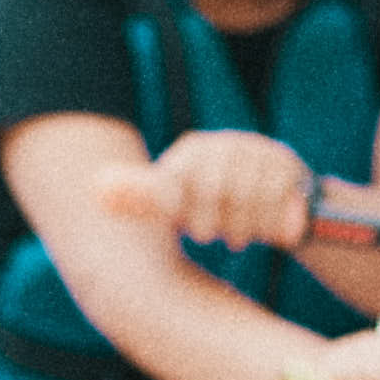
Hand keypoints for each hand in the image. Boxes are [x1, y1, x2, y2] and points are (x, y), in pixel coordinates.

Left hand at [96, 131, 315, 249]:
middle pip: (213, 192)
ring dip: (241, 227)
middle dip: (213, 223)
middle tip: (213, 235)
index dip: (186, 213)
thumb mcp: (176, 203)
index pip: (178, 182)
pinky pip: (273, 198)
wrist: (273, 198)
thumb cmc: (214, 203)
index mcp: (193, 150)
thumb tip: (95, 190)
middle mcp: (223, 144)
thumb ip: (139, 197)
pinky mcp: (283, 163)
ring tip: (237, 235)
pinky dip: (268, 221)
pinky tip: (264, 228)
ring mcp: (255, 151)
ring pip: (244, 198)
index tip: (193, 232)